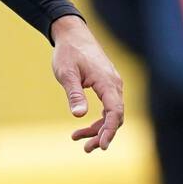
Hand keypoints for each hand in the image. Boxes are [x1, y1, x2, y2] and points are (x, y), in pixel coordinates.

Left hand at [51, 15, 124, 151]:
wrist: (72, 34)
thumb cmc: (68, 52)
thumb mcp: (66, 73)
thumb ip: (74, 93)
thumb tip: (79, 115)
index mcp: (108, 83)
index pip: (115, 112)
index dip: (110, 131)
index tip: (102, 146)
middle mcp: (114, 85)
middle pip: (115, 117)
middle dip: (102, 134)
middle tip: (86, 149)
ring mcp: (112, 85)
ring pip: (111, 113)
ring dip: (98, 128)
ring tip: (77, 138)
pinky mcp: (106, 85)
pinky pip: (107, 107)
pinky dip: (97, 118)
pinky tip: (83, 126)